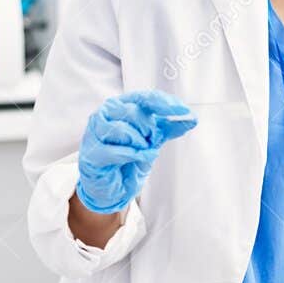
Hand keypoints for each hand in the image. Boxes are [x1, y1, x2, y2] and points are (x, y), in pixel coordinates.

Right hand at [75, 90, 197, 214]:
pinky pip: (116, 151)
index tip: (183, 110)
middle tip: (151, 141)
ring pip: (122, 130)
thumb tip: (192, 118)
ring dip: (139, 143)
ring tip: (142, 151)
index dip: (165, 103)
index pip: (144, 97)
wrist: (113, 185)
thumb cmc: (129, 157)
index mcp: (121, 105)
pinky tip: (141, 157)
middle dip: (149, 129)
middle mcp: (106, 114)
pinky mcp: (92, 153)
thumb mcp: (153, 139)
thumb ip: (169, 127)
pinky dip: (133, 155)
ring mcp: (95, 132)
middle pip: (133, 112)